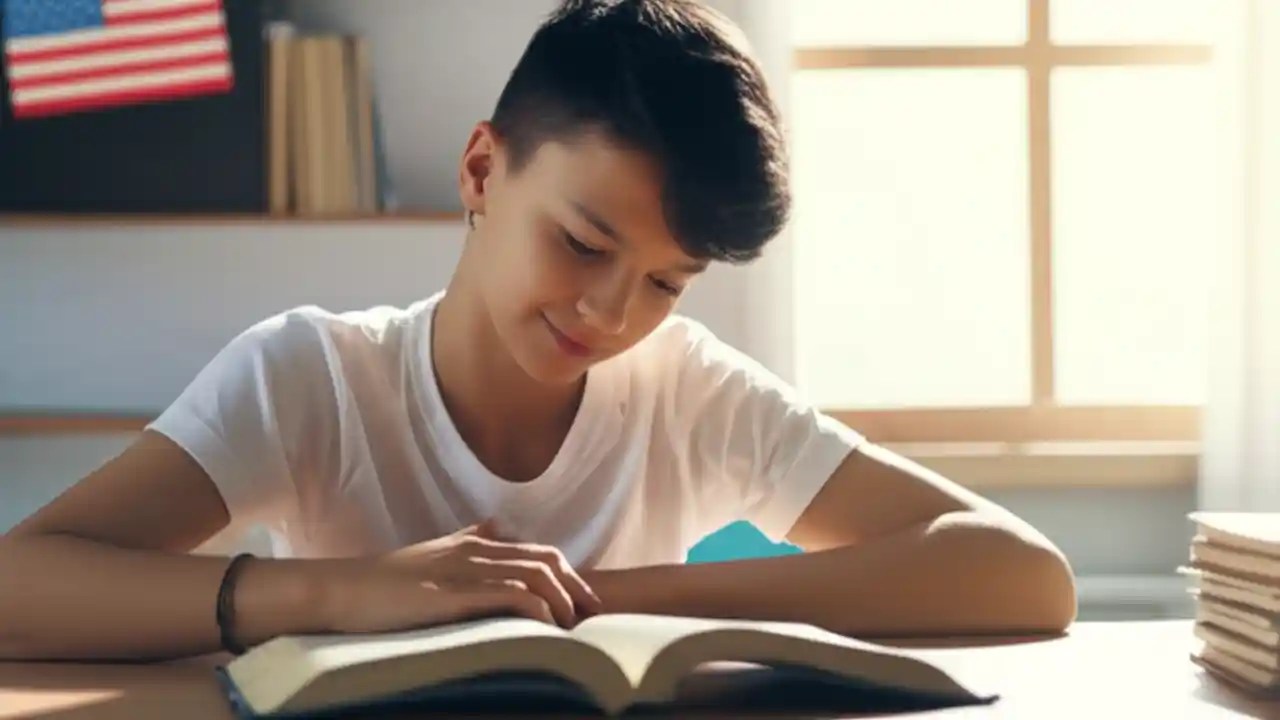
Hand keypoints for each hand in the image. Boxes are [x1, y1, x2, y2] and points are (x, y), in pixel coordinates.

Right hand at [317, 520, 603, 633]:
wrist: (341, 589)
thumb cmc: (384, 580)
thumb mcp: (433, 553)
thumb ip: (466, 540)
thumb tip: (495, 527)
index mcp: (475, 544)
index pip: (539, 552)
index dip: (570, 574)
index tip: (587, 600)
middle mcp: (477, 551)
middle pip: (546, 561)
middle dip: (576, 587)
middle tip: (593, 615)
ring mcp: (464, 571)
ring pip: (533, 575)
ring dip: (561, 601)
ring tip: (573, 626)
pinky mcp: (452, 595)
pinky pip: (507, 595)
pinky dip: (535, 609)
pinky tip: (546, 626)